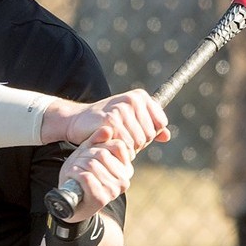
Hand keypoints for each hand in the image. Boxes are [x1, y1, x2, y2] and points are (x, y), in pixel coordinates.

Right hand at [43, 89, 169, 152]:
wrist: (78, 120)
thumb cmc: (106, 122)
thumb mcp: (130, 121)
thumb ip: (150, 127)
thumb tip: (167, 136)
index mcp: (140, 96)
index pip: (161, 123)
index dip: (149, 133)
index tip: (134, 131)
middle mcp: (132, 100)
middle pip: (150, 134)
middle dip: (138, 142)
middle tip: (121, 136)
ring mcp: (122, 109)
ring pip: (139, 141)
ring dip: (128, 147)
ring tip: (115, 138)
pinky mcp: (111, 121)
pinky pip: (126, 144)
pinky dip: (118, 149)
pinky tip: (109, 142)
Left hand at [57, 126, 136, 222]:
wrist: (71, 201)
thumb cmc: (81, 174)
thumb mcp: (88, 153)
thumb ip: (97, 140)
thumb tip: (107, 129)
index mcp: (125, 168)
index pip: (117, 145)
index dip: (99, 145)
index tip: (89, 152)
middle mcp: (124, 180)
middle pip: (102, 154)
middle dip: (85, 155)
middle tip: (78, 163)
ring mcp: (113, 190)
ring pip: (92, 164)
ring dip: (77, 164)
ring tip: (75, 171)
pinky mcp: (101, 199)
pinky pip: (86, 177)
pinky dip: (74, 173)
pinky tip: (72, 177)